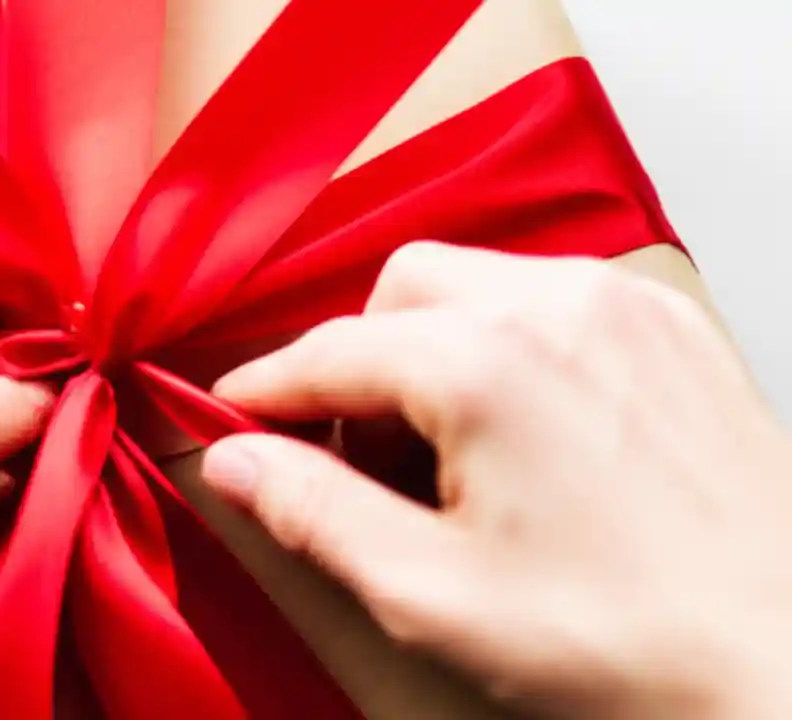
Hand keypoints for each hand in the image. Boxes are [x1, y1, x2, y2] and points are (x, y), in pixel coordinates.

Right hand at [203, 242, 791, 718]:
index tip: (236, 420)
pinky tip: (520, 433)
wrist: (791, 670)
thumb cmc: (627, 643)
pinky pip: (553, 300)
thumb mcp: (432, 593)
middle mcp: (560, 306)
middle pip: (402, 290)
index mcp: (489, 363)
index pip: (332, 351)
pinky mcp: (674, 331)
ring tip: (447, 457)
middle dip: (356, 361)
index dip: (267, 389)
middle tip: (356, 455)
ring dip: (430, 352)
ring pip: (478, 285)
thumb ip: (313, 512)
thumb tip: (233, 462)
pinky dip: (507, 347)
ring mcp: (627, 309)